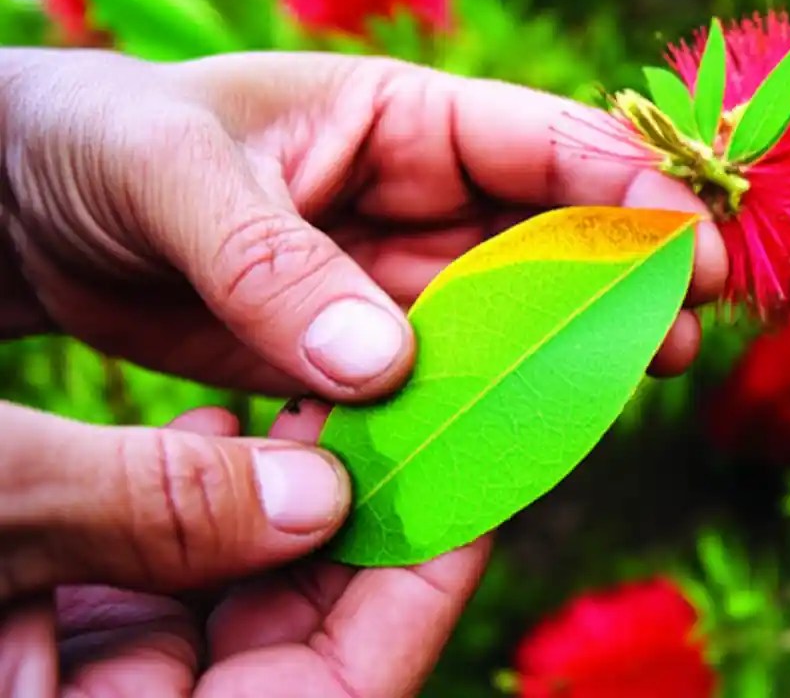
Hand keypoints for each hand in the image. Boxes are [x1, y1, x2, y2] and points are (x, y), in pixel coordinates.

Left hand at [0, 48, 727, 402]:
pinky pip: (440, 381)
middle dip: (625, 280)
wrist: (24, 211)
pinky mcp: (353, 352)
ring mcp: (389, 279)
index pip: (540, 143)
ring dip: (573, 352)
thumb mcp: (174, 177)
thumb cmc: (98, 146)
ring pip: (508, 317)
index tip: (690, 248)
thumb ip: (272, 262)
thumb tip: (383, 365)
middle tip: (684, 339)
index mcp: (397, 116)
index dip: (627, 190)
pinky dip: (483, 410)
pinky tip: (524, 439)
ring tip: (641, 383)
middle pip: (551, 238)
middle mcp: (415, 197)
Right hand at [1, 401, 484, 696]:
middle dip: (354, 516)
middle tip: (403, 411)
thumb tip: (316, 491)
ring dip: (282, 490)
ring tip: (324, 395)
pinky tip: (214, 412)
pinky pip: (161, 565)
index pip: (340, 688)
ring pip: (230, 585)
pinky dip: (198, 491)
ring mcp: (91, 667)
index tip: (468, 485)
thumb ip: (151, 507)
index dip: (418, 590)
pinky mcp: (52, 619)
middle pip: (296, 631)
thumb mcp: (2, 506)